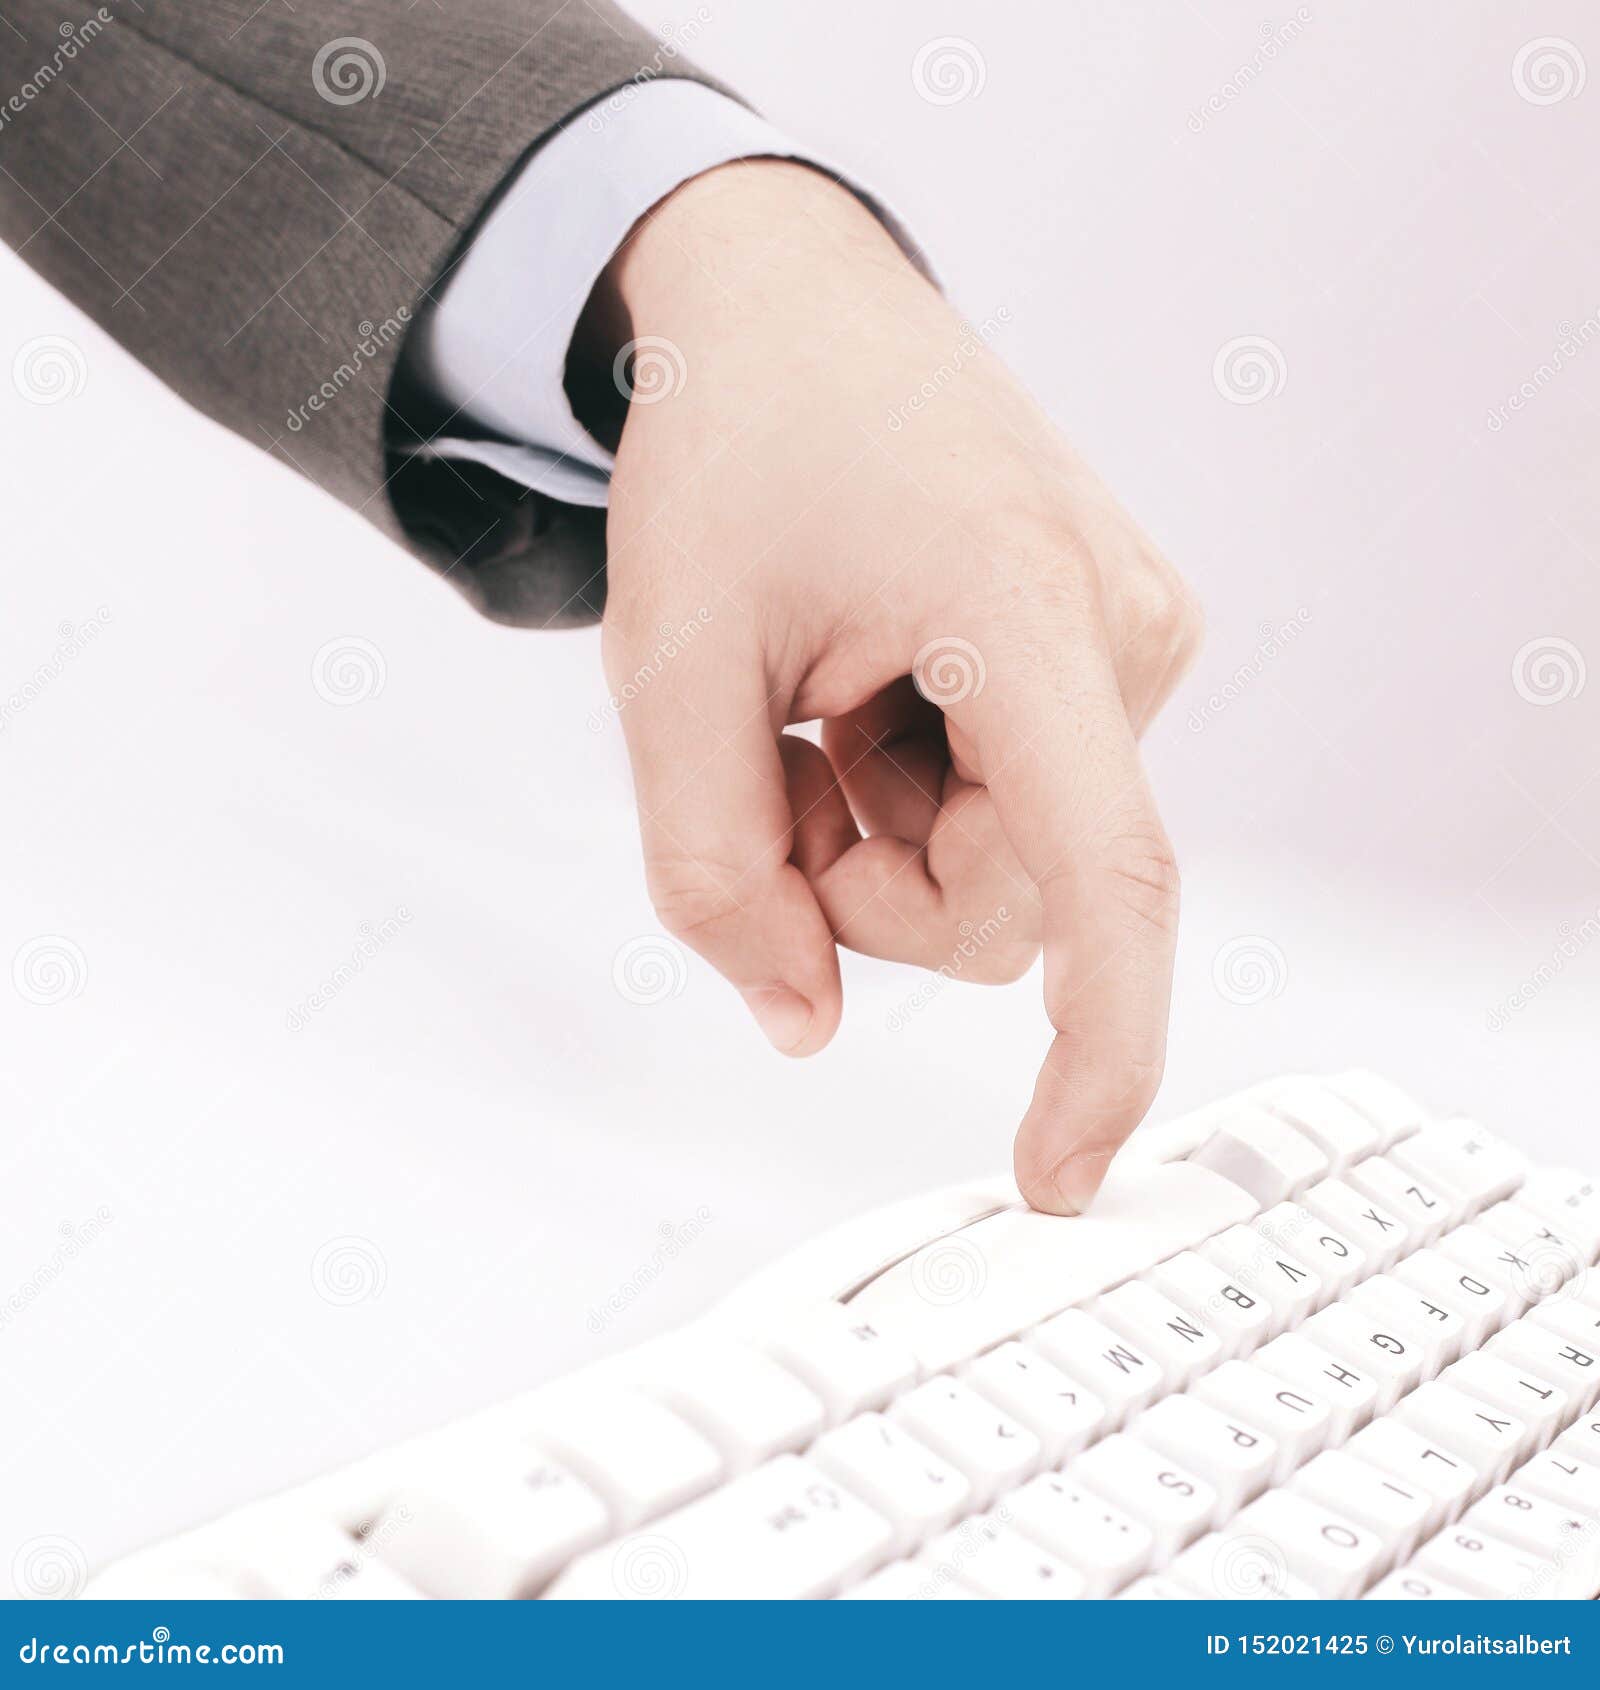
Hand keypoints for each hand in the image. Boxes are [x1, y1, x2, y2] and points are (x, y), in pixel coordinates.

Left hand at [576, 161, 1201, 1213]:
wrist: (790, 306)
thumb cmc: (734, 450)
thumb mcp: (668, 666)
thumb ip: (715, 870)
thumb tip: (804, 1026)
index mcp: (1028, 618)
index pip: (1109, 882)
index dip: (1099, 1055)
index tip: (1057, 1178)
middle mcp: (1123, 634)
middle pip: (1001, 903)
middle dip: (863, 884)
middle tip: (777, 770)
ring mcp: (1131, 637)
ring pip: (1003, 862)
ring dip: (882, 830)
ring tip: (817, 703)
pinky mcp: (1108, 646)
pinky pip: (1013, 800)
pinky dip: (915, 788)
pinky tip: (867, 687)